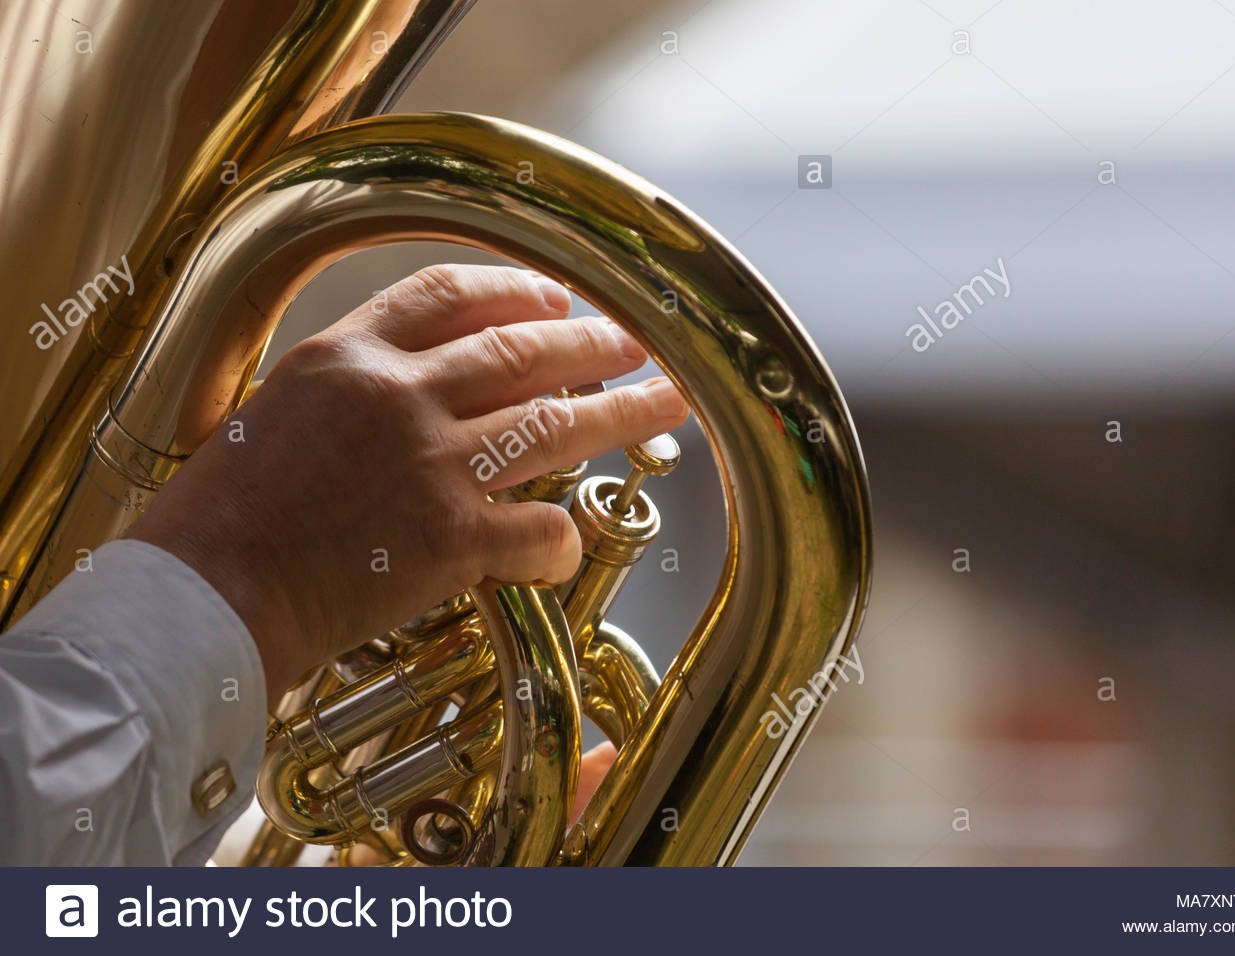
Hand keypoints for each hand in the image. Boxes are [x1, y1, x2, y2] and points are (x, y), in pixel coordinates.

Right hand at [127, 264, 688, 697]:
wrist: (204, 596)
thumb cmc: (220, 517)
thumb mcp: (273, 413)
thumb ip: (348, 388)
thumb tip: (411, 387)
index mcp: (346, 355)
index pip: (448, 295)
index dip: (516, 291)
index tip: (556, 297)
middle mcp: (398, 396)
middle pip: (521, 349)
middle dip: (593, 341)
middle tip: (636, 341)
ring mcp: (430, 465)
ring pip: (554, 422)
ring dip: (623, 410)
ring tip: (667, 398)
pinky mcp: (450, 538)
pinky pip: (539, 525)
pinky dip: (563, 535)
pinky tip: (569, 540)